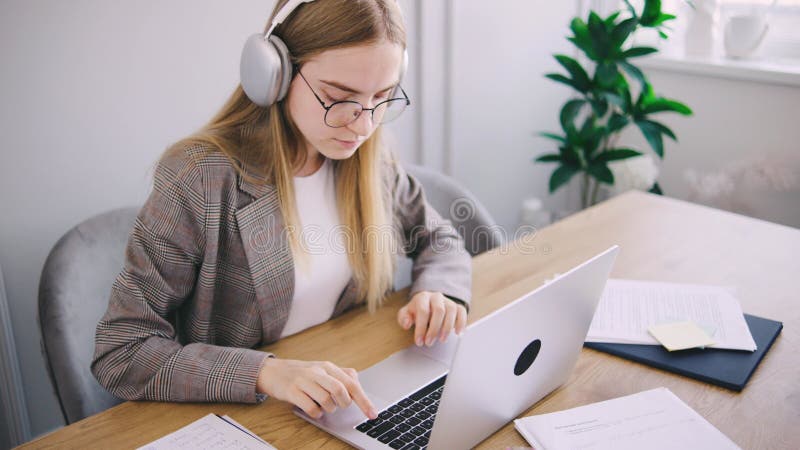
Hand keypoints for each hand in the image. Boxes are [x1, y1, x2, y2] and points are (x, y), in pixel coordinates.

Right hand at [256, 358, 376, 419]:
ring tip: (324, 407)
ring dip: (329, 409)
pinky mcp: (292, 391)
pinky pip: (310, 407)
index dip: (364, 401)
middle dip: (344, 403)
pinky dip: (316, 413)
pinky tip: (314, 410)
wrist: (273, 371)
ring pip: (326, 399)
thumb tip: (356, 382)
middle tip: (339, 406)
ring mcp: (304, 380)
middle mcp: (317, 371)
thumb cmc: (301, 373)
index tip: (372, 414)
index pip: (351, 384)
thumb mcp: (322, 370)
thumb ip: (340, 375)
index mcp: (328, 367)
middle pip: (340, 390)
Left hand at [397, 291, 466, 346]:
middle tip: (429, 342)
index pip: (423, 311)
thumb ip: (403, 318)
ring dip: (447, 328)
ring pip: (451, 311)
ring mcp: (448, 301)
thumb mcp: (406, 314)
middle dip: (434, 329)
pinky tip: (458, 333)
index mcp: (422, 297)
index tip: (419, 341)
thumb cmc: (416, 311)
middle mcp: (436, 297)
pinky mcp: (457, 306)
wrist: (428, 304)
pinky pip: (462, 312)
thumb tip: (407, 324)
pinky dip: (461, 322)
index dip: (421, 328)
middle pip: (439, 310)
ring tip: (442, 340)